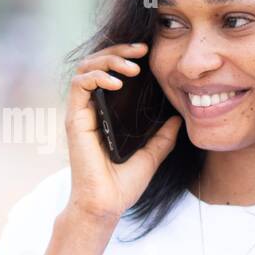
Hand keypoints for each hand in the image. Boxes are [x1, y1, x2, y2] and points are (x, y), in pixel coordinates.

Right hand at [64, 41, 182, 221]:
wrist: (106, 205)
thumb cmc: (122, 185)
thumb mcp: (151, 155)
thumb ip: (162, 137)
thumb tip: (178, 118)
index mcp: (105, 114)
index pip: (109, 72)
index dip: (125, 56)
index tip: (147, 53)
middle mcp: (90, 109)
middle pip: (96, 63)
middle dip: (118, 50)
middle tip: (142, 49)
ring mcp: (81, 113)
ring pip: (85, 68)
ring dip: (109, 59)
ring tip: (132, 66)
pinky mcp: (75, 119)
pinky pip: (80, 85)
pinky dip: (97, 76)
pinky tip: (118, 82)